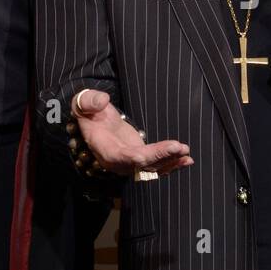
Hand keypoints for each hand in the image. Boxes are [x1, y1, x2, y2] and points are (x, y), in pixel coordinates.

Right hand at [71, 89, 192, 176]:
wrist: (92, 120)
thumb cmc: (88, 111)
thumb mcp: (83, 103)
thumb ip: (89, 102)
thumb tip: (103, 101)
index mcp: (104, 149)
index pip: (126, 158)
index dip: (147, 155)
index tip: (166, 148)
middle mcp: (117, 162)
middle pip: (142, 165)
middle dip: (163, 158)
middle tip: (181, 148)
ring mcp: (128, 163)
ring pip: (151, 168)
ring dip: (170, 162)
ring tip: (187, 155)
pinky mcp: (138, 159)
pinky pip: (155, 166)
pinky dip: (171, 164)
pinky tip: (186, 160)